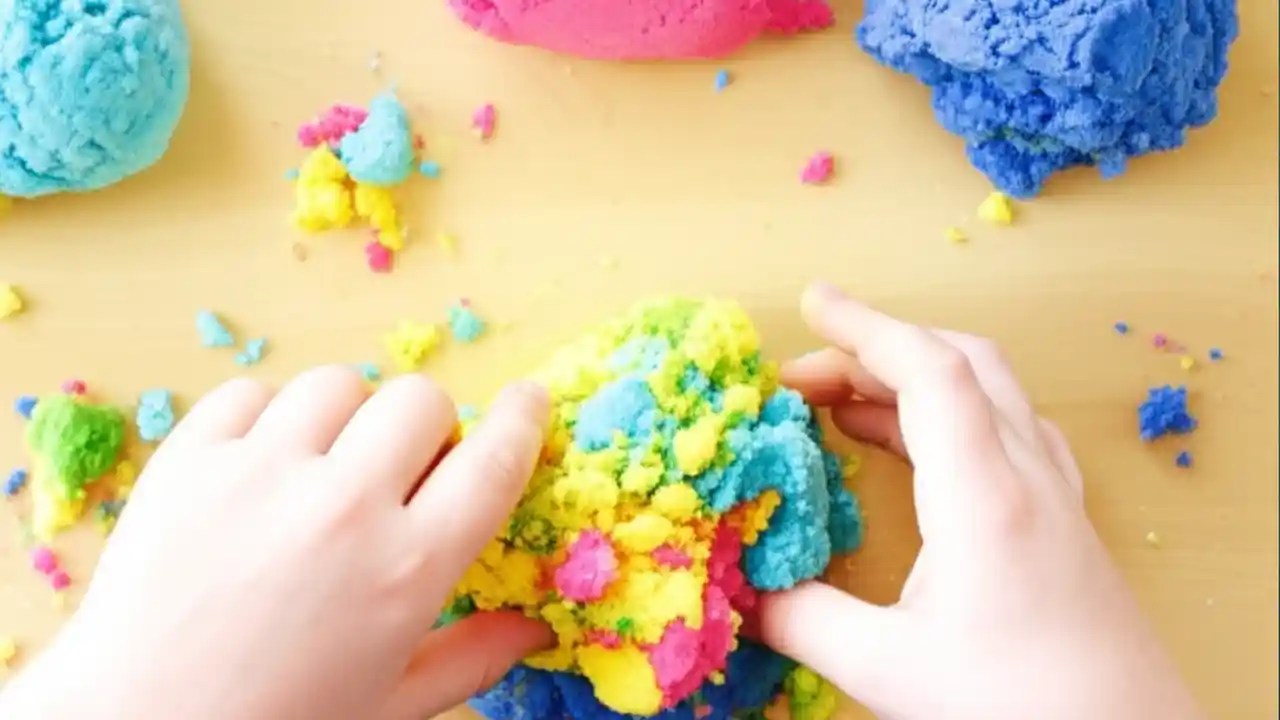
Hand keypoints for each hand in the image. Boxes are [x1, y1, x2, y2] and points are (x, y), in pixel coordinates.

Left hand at [0, 367, 551, 719]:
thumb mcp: (389, 703)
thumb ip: (472, 658)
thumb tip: (538, 628)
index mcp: (405, 571)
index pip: (492, 461)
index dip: (522, 420)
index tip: (528, 401)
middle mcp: (342, 507)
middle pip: (420, 401)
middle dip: (428, 429)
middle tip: (401, 471)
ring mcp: (260, 474)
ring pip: (339, 383)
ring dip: (347, 417)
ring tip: (324, 467)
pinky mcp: (189, 458)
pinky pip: (252, 392)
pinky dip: (268, 418)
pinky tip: (262, 467)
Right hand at [758, 283, 1202, 719]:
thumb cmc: (1021, 706)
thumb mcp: (890, 668)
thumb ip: (805, 621)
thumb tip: (744, 594)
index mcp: (983, 494)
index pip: (927, 369)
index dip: (864, 326)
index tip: (812, 302)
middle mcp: (1027, 475)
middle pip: (959, 364)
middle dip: (876, 349)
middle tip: (805, 377)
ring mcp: (1055, 494)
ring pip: (987, 393)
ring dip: (913, 380)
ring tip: (842, 405)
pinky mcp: (1064, 520)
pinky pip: (1006, 430)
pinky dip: (951, 414)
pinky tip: (921, 448)